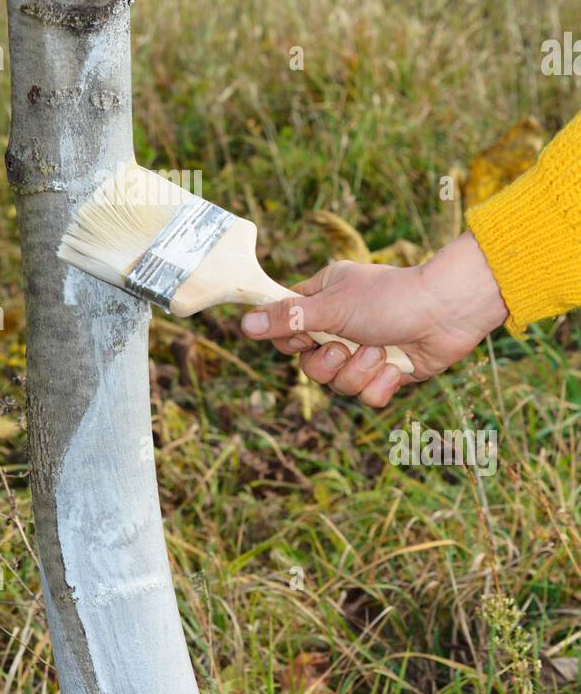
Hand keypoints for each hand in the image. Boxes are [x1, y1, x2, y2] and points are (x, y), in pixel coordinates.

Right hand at [240, 231, 507, 405]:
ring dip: (360, 370)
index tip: (304, 337)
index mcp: (323, 299)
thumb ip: (288, 318)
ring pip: (339, 384)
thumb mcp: (332, 306)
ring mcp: (364, 351)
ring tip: (381, 351)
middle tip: (346, 345)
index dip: (290, 340)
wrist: (448, 312)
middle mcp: (341, 326)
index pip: (286, 326)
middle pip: (309, 365)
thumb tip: (245, 325)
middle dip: (329, 362)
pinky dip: (383, 383)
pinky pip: (368, 395)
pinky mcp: (388, 373)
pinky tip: (398, 366)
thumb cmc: (390, 298)